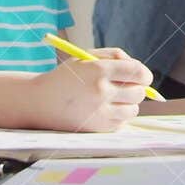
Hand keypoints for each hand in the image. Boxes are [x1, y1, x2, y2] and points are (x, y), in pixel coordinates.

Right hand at [21, 47, 152, 131]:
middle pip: (139, 92)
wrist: (39, 101)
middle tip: (126, 87)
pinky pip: (122, 123)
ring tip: (114, 100)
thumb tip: (139, 71)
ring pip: (133, 110)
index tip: (142, 77)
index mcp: (98, 70)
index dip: (144, 75)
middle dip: (136, 89)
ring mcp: (99, 112)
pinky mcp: (97, 128)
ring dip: (128, 104)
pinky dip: (119, 117)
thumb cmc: (66, 77)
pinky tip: (105, 110)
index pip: (137, 72)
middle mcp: (100, 91)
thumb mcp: (86, 58)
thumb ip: (114, 57)